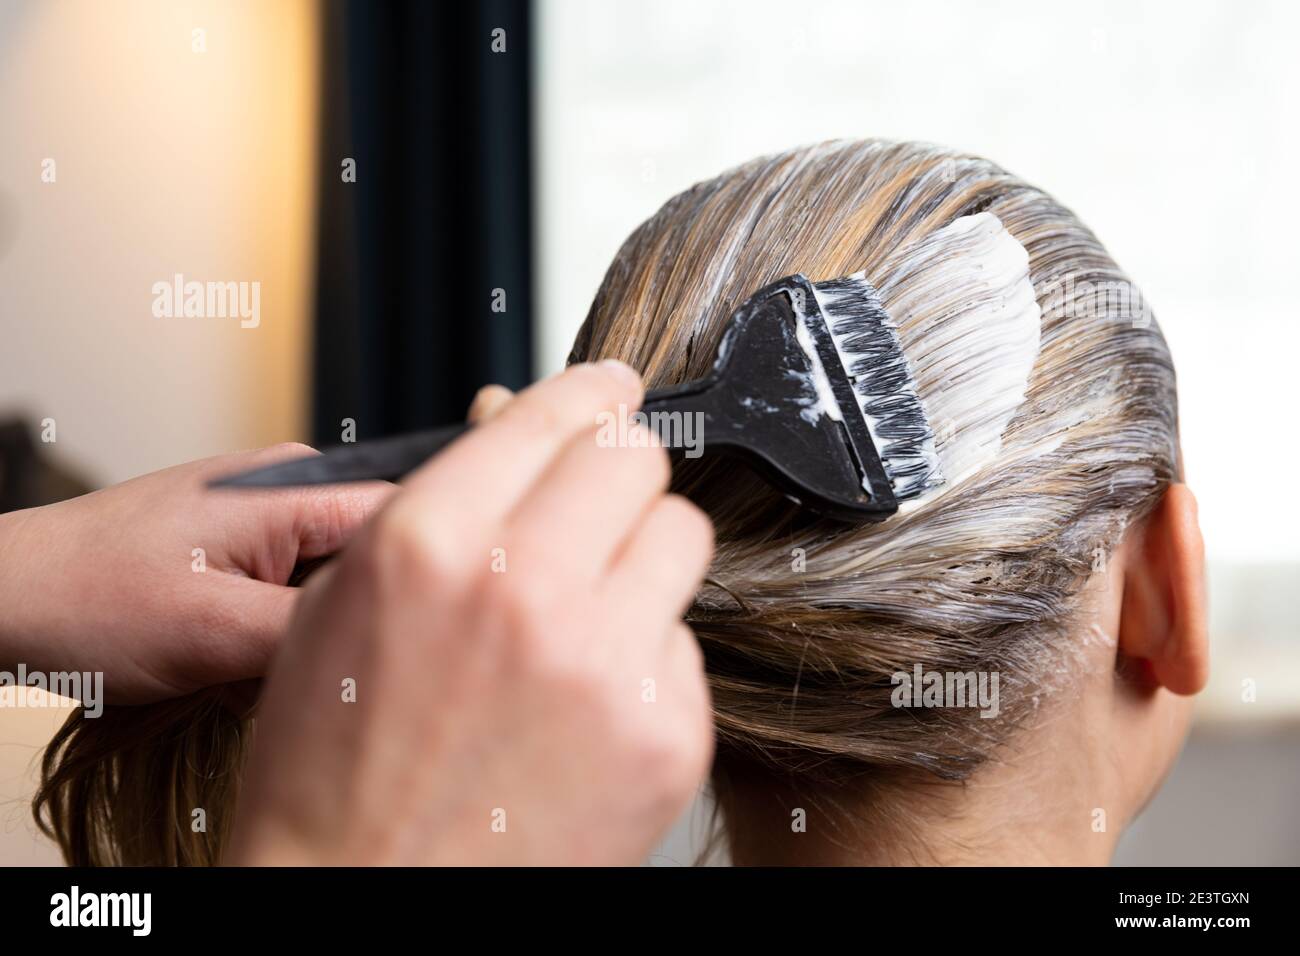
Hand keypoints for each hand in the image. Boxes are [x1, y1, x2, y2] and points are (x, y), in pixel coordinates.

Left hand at [0, 445, 393, 702]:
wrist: (2, 599)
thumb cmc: (90, 601)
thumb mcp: (221, 630)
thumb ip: (324, 627)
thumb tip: (405, 639)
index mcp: (299, 485)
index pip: (410, 528)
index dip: (411, 592)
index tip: (382, 649)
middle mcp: (290, 489)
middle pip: (372, 566)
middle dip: (344, 627)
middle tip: (284, 667)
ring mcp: (263, 518)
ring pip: (332, 590)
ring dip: (302, 640)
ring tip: (239, 666)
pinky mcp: (240, 546)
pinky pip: (293, 595)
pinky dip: (271, 638)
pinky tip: (226, 661)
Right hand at [229, 362, 715, 865]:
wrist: (362, 900)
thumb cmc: (335, 765)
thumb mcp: (344, 604)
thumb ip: (439, 500)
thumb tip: (514, 418)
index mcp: (427, 544)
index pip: (555, 415)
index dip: (588, 393)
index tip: (610, 391)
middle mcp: (523, 591)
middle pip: (635, 460)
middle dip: (614, 474)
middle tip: (592, 509)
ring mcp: (605, 666)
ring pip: (682, 534)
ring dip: (640, 556)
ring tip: (588, 610)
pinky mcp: (666, 734)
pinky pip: (685, 641)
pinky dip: (646, 655)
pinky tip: (589, 699)